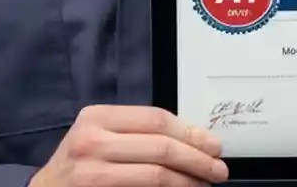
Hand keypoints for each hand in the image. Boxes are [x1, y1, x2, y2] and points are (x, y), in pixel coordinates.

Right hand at [31, 105, 228, 186]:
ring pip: (156, 175)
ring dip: (188, 181)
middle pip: (161, 147)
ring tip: (205, 184)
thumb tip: (191, 140)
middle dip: (197, 159)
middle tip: (218, 169)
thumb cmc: (78, 164)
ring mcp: (91, 172)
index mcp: (97, 117)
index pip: (156, 119)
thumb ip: (134, 133)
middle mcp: (92, 141)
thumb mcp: (98, 137)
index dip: (191, 133)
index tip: (213, 145)